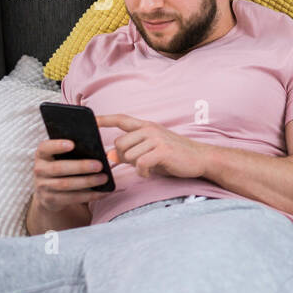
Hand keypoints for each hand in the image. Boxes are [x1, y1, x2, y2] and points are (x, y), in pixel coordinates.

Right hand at [30, 138, 111, 213]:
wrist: (48, 192)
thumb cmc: (63, 168)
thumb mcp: (63, 158)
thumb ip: (77, 153)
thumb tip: (103, 152)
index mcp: (42, 155)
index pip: (45, 148)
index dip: (57, 145)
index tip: (72, 144)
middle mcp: (40, 170)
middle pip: (59, 168)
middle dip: (80, 166)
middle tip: (99, 165)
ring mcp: (43, 186)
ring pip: (66, 184)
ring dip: (87, 181)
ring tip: (104, 178)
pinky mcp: (50, 200)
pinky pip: (72, 198)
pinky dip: (89, 195)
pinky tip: (102, 192)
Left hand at [95, 113, 209, 179]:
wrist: (201, 158)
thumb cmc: (175, 156)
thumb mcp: (151, 151)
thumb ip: (130, 152)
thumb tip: (110, 155)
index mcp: (146, 126)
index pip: (121, 119)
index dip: (104, 119)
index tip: (90, 119)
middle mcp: (150, 129)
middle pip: (119, 143)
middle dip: (123, 157)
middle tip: (137, 163)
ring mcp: (156, 139)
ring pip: (129, 155)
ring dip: (135, 166)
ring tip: (147, 167)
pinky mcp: (162, 151)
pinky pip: (140, 163)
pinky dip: (142, 172)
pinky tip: (149, 173)